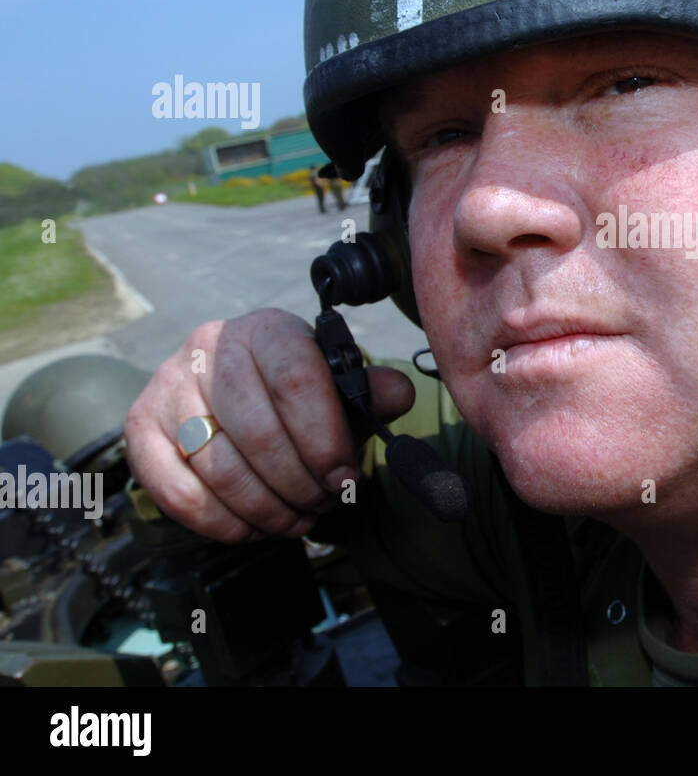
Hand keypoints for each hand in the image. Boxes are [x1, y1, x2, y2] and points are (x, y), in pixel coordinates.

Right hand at [124, 308, 414, 542]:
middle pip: (257, 432)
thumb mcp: (333, 386)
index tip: (345, 477)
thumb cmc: (290, 395)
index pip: (296, 380)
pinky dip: (222, 522)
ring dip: (266, 509)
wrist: (226, 394)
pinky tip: (252, 527)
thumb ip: (367, 392)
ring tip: (296, 519)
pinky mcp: (140, 429)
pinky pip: (179, 492)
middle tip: (323, 504)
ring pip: (220, 468)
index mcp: (266, 330)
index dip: (324, 438)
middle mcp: (208, 348)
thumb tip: (398, 394)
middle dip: (298, 483)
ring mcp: (167, 387)